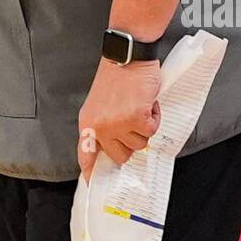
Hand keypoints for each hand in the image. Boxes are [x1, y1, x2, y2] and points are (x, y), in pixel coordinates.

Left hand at [77, 56, 162, 181]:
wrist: (127, 55)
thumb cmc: (116, 76)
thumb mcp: (99, 104)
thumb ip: (101, 126)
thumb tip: (108, 147)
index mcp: (88, 123)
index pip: (86, 155)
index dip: (92, 172)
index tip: (93, 184)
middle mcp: (100, 127)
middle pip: (121, 156)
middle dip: (131, 141)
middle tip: (131, 120)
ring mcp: (118, 124)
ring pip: (139, 144)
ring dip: (143, 127)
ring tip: (137, 106)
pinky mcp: (136, 118)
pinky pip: (152, 130)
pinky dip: (154, 117)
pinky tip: (147, 102)